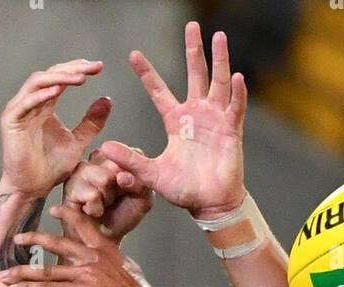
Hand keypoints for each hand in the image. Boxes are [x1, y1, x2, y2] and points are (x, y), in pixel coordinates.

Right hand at [0, 60, 111, 197]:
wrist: (32, 189)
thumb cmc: (51, 168)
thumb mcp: (77, 142)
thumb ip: (91, 123)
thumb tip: (107, 100)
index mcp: (45, 104)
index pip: (61, 78)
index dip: (78, 70)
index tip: (99, 67)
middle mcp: (30, 102)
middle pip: (50, 74)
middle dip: (72, 68)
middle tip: (92, 66)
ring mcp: (19, 109)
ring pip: (38, 82)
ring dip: (59, 77)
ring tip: (79, 77)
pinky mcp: (10, 121)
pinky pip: (25, 102)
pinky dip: (41, 95)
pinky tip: (57, 90)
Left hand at [0, 205, 151, 286]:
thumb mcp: (129, 271)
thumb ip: (114, 264)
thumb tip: (112, 265)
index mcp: (104, 248)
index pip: (83, 224)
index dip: (67, 214)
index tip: (54, 210)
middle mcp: (91, 256)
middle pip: (57, 242)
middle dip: (34, 239)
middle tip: (17, 237)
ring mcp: (82, 273)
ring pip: (45, 269)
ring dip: (22, 271)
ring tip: (5, 274)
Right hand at [62, 151, 153, 241]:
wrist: (102, 239)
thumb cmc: (121, 218)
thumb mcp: (142, 201)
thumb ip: (141, 185)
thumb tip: (123, 176)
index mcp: (119, 157)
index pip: (134, 155)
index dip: (135, 179)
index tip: (130, 191)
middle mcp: (100, 157)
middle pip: (118, 165)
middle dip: (120, 189)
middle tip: (114, 199)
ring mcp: (83, 168)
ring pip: (104, 178)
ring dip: (107, 199)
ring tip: (102, 203)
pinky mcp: (70, 183)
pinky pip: (92, 194)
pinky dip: (96, 208)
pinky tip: (91, 209)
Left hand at [99, 21, 245, 219]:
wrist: (210, 204)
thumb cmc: (184, 190)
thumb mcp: (152, 175)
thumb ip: (131, 161)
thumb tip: (105, 149)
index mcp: (176, 121)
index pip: (159, 90)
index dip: (146, 73)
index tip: (133, 54)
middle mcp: (196, 114)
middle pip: (195, 74)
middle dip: (194, 50)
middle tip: (192, 25)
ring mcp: (216, 119)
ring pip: (218, 82)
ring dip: (220, 59)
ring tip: (219, 36)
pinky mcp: (231, 130)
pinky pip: (235, 107)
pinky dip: (238, 92)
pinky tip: (237, 76)